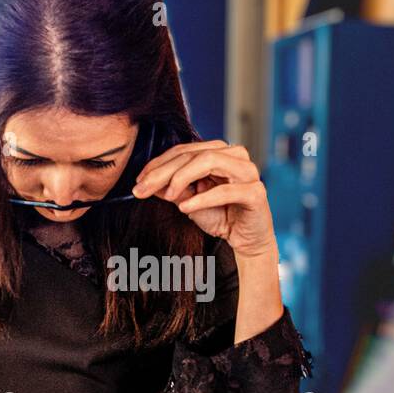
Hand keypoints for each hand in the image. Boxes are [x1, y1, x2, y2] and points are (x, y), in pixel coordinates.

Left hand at [131, 139, 276, 258]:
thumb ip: (172, 190)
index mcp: (220, 152)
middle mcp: (236, 156)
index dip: (158, 164)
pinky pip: (225, 190)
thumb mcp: (189, 202)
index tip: (138, 181)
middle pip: (194, 154)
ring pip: (210, 161)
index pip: (184, 151)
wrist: (247, 241)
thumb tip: (147, 182)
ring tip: (168, 195)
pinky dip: (202, 198)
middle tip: (142, 188)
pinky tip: (185, 208)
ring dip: (183, 177)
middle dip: (164, 171)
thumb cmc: (221, 217)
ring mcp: (248, 172)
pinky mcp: (255, 192)